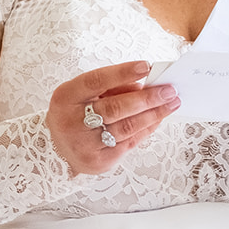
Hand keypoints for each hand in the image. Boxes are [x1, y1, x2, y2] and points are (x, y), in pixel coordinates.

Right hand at [46, 60, 180, 175]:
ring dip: (154, 114)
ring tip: (172, 103)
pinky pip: (130, 142)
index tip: (146, 67)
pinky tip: (158, 119)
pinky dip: (147, 128)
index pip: (95, 81)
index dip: (121, 73)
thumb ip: (109, 87)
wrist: (56, 151)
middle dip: (147, 98)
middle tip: (169, 90)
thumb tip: (142, 85)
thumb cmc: (74, 115)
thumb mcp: (82, 95)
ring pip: (127, 127)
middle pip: (115, 108)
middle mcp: (72, 122)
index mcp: (65, 98)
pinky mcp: (99, 161)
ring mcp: (85, 144)